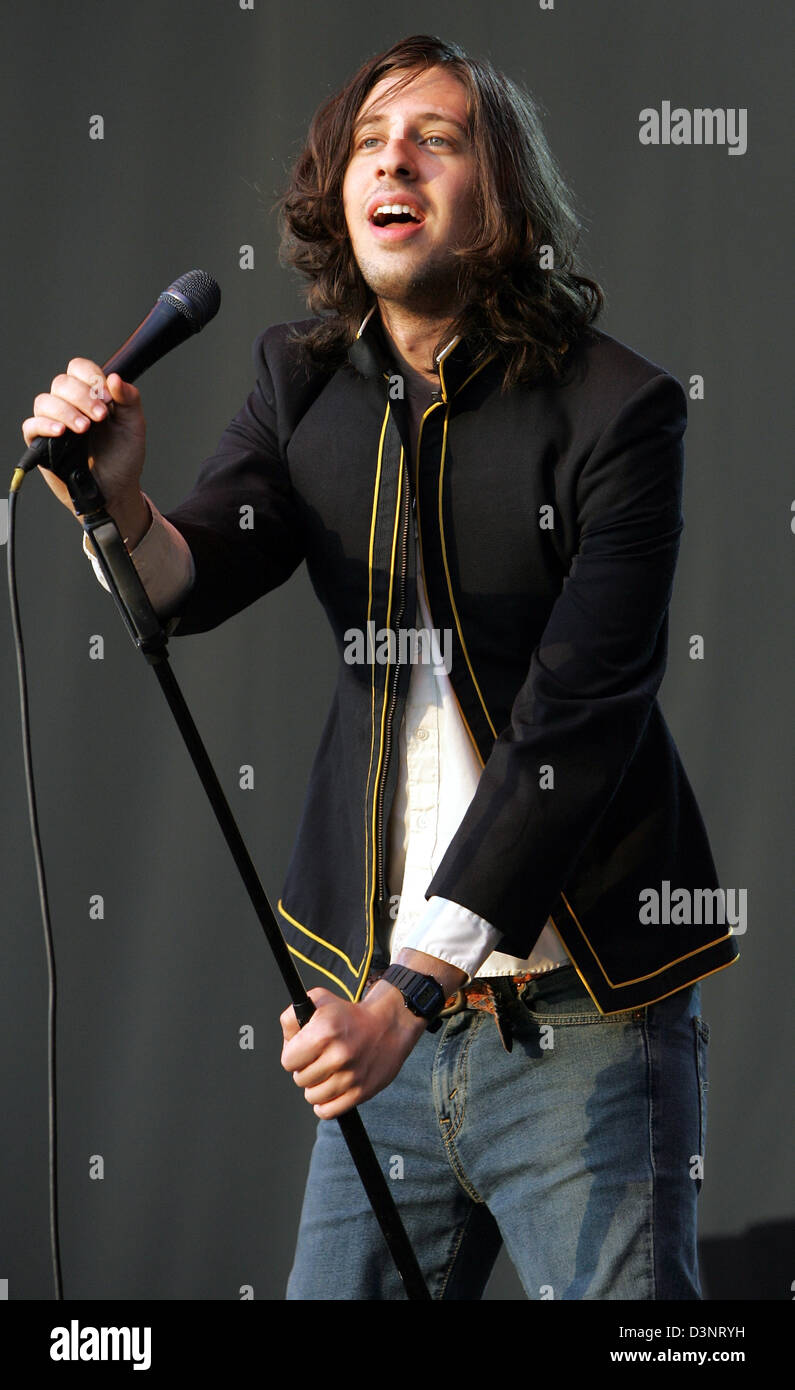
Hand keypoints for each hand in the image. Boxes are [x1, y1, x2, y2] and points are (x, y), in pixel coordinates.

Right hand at [22, 357, 149, 545]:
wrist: (116, 490)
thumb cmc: (123, 458)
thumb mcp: (133, 426)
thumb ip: (129, 400)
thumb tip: (115, 377)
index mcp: (91, 395)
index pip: (79, 369)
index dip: (91, 377)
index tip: (108, 398)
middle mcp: (70, 405)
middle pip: (62, 382)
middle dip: (82, 396)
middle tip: (100, 417)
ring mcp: (54, 423)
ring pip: (45, 401)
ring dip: (66, 411)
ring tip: (84, 429)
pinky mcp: (41, 443)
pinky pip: (31, 426)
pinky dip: (44, 425)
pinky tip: (61, 432)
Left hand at [280, 984, 426, 1119]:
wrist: (388, 1025)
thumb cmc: (349, 1015)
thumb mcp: (318, 1001)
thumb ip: (291, 1019)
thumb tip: (287, 1044)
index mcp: (324, 1032)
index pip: (288, 1061)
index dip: (293, 1055)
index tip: (304, 1049)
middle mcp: (339, 1054)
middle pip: (300, 1080)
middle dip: (305, 1069)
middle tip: (319, 1058)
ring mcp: (351, 1076)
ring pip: (312, 1097)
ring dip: (316, 1086)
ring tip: (328, 1071)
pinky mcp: (361, 1092)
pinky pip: (328, 1111)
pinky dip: (326, 1103)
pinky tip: (332, 1087)